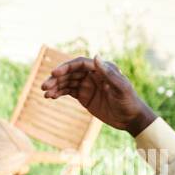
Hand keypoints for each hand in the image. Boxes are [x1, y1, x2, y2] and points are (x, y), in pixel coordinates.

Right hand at [41, 56, 156, 136]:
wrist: (130, 118)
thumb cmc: (129, 101)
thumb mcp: (121, 88)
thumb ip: (109, 73)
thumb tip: (95, 56)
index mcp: (102, 69)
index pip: (80, 64)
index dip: (66, 67)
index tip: (54, 74)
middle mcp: (93, 75)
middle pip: (70, 72)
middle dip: (56, 78)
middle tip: (44, 86)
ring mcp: (87, 85)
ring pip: (67, 82)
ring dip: (55, 86)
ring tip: (45, 94)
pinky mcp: (84, 96)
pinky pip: (68, 91)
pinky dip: (58, 93)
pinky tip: (50, 97)